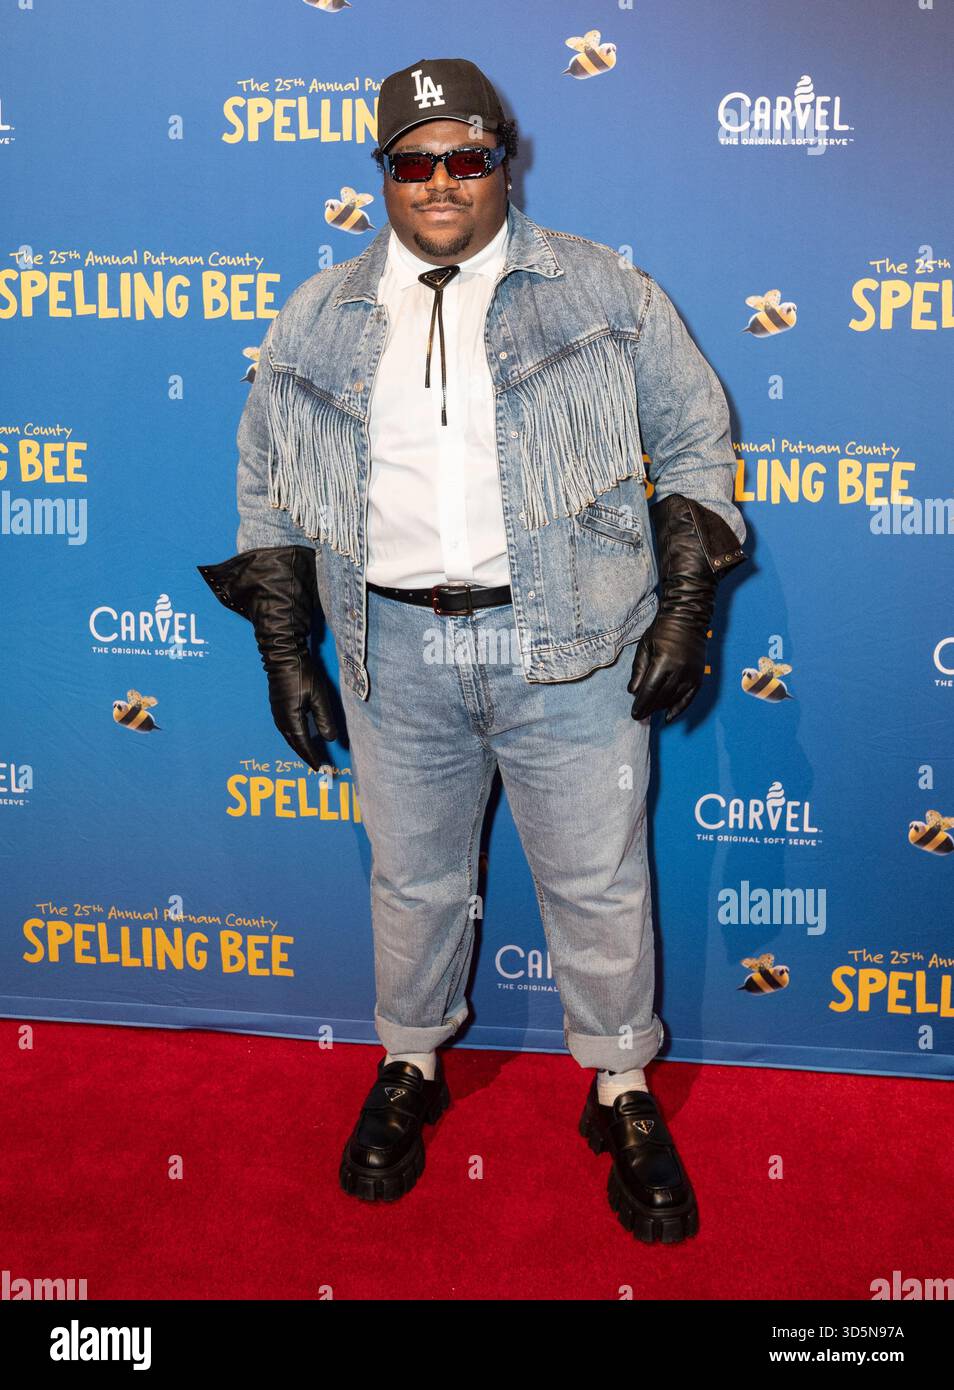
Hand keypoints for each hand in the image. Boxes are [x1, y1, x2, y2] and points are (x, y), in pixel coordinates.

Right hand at [262, 644, 338, 772]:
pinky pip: (286, 728)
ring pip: (289, 736)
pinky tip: (301, 737)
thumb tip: (329, 739)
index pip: (303, 744)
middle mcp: (281, 719)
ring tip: (311, 755)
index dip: (312, 757)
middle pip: (294, 743)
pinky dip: (295, 737)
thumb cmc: (302, 673)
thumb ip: (324, 719)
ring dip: (299, 747)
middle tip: (317, 766)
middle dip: (306, 756)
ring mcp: (277, 712)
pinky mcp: (277, 706)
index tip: (320, 768)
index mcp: (291, 718)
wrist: (283, 654)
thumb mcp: (318, 696)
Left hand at [627, 610, 707, 722]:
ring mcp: (691, 674)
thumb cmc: (662, 630)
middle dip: (649, 708)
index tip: (634, 714)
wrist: (687, 618)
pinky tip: (668, 716)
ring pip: (674, 698)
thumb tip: (633, 691)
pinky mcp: (699, 676)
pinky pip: (689, 698)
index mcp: (664, 661)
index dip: (641, 704)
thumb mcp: (645, 646)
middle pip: (662, 696)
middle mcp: (680, 670)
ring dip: (661, 707)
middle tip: (639, 716)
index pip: (650, 690)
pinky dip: (679, 708)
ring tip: (650, 712)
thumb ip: (639, 670)